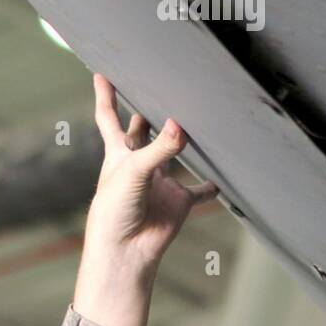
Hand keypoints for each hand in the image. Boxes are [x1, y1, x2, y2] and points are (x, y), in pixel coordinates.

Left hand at [72, 74, 217, 325]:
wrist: (124, 252)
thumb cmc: (114, 212)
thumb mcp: (132, 173)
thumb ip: (159, 150)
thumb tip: (180, 125)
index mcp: (118, 154)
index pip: (109, 117)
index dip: (105, 96)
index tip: (101, 72)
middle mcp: (139, 163)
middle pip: (142, 130)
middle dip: (147, 110)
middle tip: (158, 86)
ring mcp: (159, 182)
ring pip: (173, 154)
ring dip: (183, 140)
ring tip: (197, 116)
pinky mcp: (178, 201)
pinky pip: (200, 190)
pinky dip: (212, 184)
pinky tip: (224, 174)